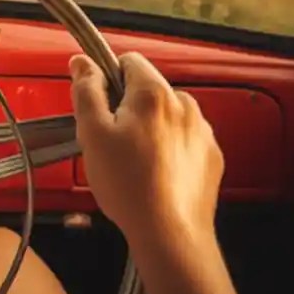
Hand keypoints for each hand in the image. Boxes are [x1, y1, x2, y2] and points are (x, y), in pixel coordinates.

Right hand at [71, 52, 223, 245]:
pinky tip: (155, 175)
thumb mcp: (92, 134)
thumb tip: (82, 64)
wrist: (170, 233)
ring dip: (150, 129)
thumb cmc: (130, 187)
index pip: (129, 60)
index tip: (99, 104)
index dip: (108, 78)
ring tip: (134, 163)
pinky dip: (169, 150)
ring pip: (166, 116)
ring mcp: (202, 131)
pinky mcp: (211, 156)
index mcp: (154, 94)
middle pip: (148, 90)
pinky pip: (184, 140)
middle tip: (111, 141)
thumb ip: (86, 91)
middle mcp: (184, 106)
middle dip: (128, 108)